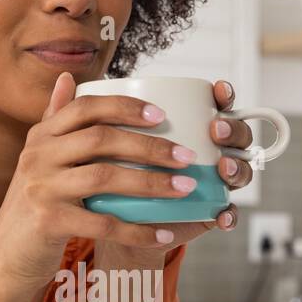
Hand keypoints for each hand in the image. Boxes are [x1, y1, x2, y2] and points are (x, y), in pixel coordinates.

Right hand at [0, 73, 242, 293]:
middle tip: (185, 156)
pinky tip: (162, 234)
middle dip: (149, 145)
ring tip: (184, 188)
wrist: (8, 256)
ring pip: (105, 177)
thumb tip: (67, 77)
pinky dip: (136, 231)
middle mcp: (37, 156)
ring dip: (151, 183)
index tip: (161, 114)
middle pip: (101, 139)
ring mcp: (41, 188)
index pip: (86, 108)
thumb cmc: (35, 206)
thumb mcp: (39, 160)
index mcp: (41, 136)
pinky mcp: (48, 221)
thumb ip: (54, 120)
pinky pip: (102, 224)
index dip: (124, 107)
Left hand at [91, 79, 252, 257]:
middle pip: (234, 136)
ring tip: (223, 168)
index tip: (218, 91)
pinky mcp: (206, 214)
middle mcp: (206, 153)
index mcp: (189, 128)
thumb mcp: (97, 146)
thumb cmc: (106, 178)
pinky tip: (222, 216)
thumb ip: (86, 116)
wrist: (113, 224)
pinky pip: (227, 212)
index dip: (224, 96)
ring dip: (236, 167)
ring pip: (238, 171)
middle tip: (216, 130)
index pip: (215, 106)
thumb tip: (64, 77)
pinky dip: (229, 214)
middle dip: (233, 129)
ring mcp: (210, 184)